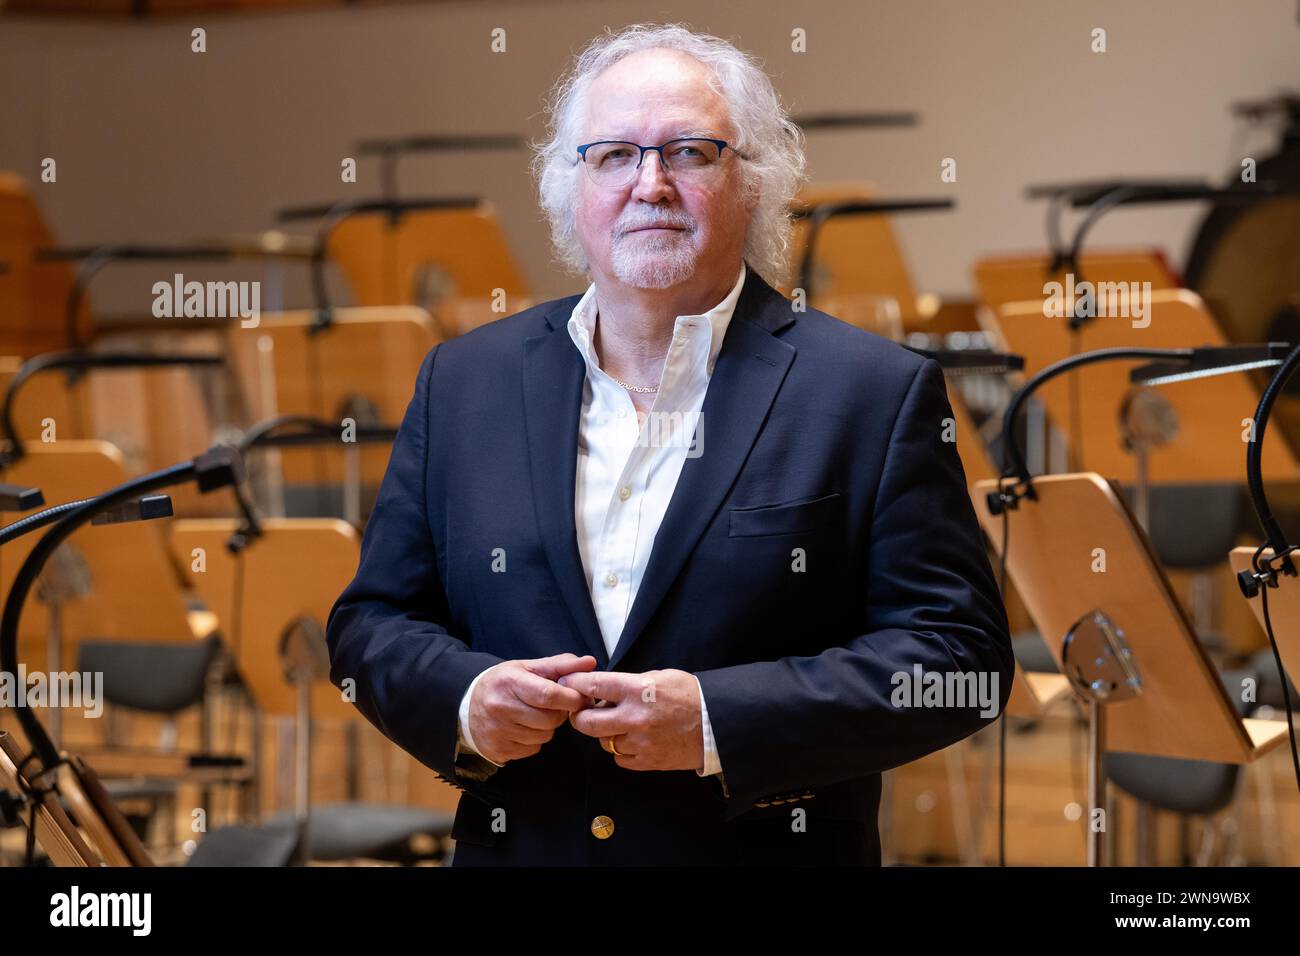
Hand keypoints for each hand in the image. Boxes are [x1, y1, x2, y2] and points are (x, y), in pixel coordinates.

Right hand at [467, 653, 597, 764]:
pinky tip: (523, 728)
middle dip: (559, 713)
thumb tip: (590, 662)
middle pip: (550, 719)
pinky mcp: (499, 750)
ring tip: (533, 715)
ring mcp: (498, 731)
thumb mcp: (528, 668)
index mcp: (509, 682)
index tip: (579, 697)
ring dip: (547, 727)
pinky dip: (535, 740)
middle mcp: (501, 707)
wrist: (468, 707)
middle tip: (552, 705)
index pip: (548, 694)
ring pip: (545, 736)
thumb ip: (561, 665)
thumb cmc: (504, 684)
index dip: (571, 698)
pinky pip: (534, 748)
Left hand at [557, 668, 703, 771]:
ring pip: (603, 742)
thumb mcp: (660, 677)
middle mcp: (634, 718)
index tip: (569, 683)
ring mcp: (640, 742)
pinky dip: (621, 750)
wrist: (717, 724)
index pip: (593, 685)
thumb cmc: (690, 695)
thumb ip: (630, 683)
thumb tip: (604, 689)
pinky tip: (632, 739)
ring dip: (605, 733)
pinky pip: (620, 759)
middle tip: (580, 711)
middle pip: (586, 722)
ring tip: (618, 724)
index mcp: (638, 690)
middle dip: (578, 716)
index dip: (575, 683)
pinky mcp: (647, 761)